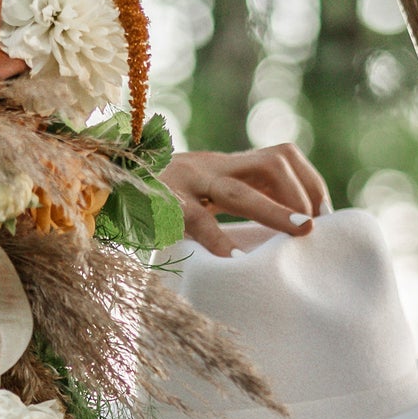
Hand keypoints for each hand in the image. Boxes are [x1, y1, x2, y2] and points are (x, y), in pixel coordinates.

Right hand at [162, 144, 331, 256]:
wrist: (95, 190)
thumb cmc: (151, 206)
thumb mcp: (197, 198)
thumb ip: (232, 206)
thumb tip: (284, 234)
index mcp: (222, 164)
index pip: (279, 156)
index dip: (308, 182)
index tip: (322, 214)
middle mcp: (207, 166)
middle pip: (271, 163)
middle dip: (301, 194)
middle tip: (315, 226)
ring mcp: (183, 182)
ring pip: (237, 191)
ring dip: (273, 212)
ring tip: (297, 234)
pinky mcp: (160, 204)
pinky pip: (195, 221)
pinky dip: (217, 241)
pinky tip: (233, 262)